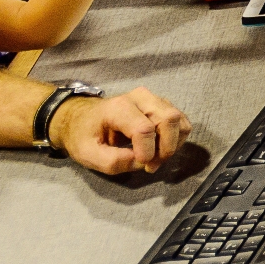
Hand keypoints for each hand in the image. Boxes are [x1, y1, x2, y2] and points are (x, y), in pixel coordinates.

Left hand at [52, 87, 190, 173]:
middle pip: (169, 119)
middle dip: (166, 148)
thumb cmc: (84, 135)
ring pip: (178, 119)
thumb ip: (112, 161)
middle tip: (151, 166)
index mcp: (119, 107)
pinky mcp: (161, 105)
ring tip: (156, 158)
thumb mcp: (87, 154)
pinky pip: (181, 120)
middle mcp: (140, 97)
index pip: (144, 129)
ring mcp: (153, 99)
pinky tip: (161, 149)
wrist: (83, 118)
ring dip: (173, 144)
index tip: (141, 165)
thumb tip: (141, 163)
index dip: (147, 152)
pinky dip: (177, 138)